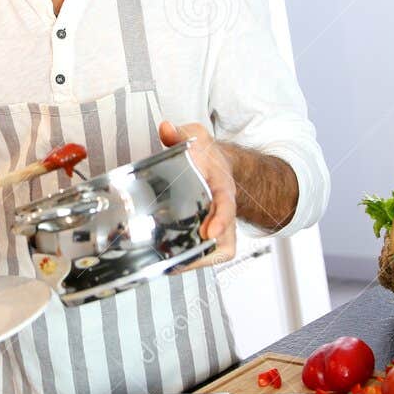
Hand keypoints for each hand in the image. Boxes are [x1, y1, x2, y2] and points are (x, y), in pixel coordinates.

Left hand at [159, 120, 236, 269]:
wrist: (219, 168)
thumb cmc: (208, 157)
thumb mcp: (197, 138)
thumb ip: (181, 133)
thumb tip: (166, 128)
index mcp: (223, 188)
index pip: (227, 205)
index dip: (221, 220)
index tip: (212, 232)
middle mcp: (225, 211)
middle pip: (224, 240)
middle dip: (204, 253)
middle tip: (177, 260)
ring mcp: (221, 227)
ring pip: (215, 253)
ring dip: (194, 262)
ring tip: (168, 266)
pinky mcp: (211, 237)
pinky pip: (206, 256)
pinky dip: (190, 263)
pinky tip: (168, 264)